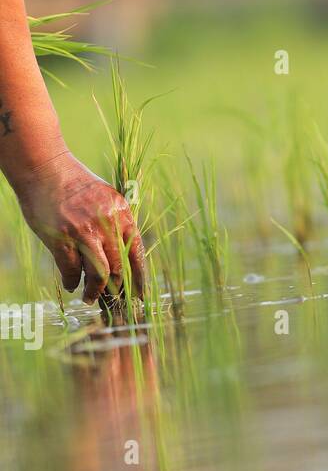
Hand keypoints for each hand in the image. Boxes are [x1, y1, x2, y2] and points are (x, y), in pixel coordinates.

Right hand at [18, 151, 145, 302]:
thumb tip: (124, 257)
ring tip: (89, 298)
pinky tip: (71, 285)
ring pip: (98, 274)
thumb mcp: (106, 199)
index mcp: (121, 214)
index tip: (139, 294)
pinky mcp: (62, 237)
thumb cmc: (76, 186)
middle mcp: (106, 224)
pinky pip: (72, 270)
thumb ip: (117, 223)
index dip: (139, 278)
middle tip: (113, 301)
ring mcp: (83, 231)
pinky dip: (72, 281)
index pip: (136, 254)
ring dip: (94, 292)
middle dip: (116, 290)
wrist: (46, 168)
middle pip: (118, 269)